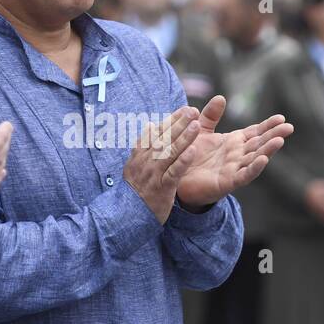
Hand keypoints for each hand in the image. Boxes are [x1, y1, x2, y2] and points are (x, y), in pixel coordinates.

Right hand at [124, 106, 200, 222]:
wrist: (127, 214)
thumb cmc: (135, 188)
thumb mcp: (134, 164)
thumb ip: (144, 144)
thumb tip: (150, 124)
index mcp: (140, 154)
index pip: (157, 132)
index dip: (171, 120)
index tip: (184, 110)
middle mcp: (146, 161)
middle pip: (163, 138)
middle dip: (179, 123)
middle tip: (192, 110)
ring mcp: (153, 174)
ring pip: (169, 152)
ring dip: (183, 138)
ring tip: (196, 125)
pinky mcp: (162, 187)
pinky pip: (173, 172)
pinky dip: (182, 161)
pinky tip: (193, 151)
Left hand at [175, 95, 293, 207]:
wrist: (175, 178)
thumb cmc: (190, 155)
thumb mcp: (200, 130)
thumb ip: (210, 115)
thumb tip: (221, 97)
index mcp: (234, 142)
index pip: (255, 132)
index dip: (268, 125)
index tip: (281, 118)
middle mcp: (238, 155)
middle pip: (259, 144)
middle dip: (274, 135)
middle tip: (289, 127)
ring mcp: (234, 169)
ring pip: (255, 159)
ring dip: (268, 150)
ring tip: (279, 141)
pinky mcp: (227, 182)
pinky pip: (243, 175)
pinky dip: (254, 168)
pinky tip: (263, 160)